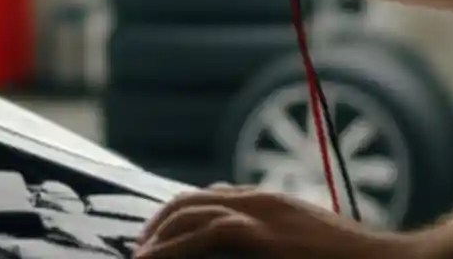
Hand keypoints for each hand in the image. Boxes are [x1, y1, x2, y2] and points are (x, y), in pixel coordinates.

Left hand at [135, 187, 416, 258]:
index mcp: (273, 205)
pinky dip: (171, 247)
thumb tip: (263, 253)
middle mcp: (261, 201)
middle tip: (142, 250)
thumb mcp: (311, 247)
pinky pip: (202, 235)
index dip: (182, 216)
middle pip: (192, 202)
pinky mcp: (262, 235)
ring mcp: (262, 214)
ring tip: (140, 257)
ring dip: (158, 236)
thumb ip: (281, 246)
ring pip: (189, 214)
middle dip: (161, 223)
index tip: (162, 238)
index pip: (213, 198)